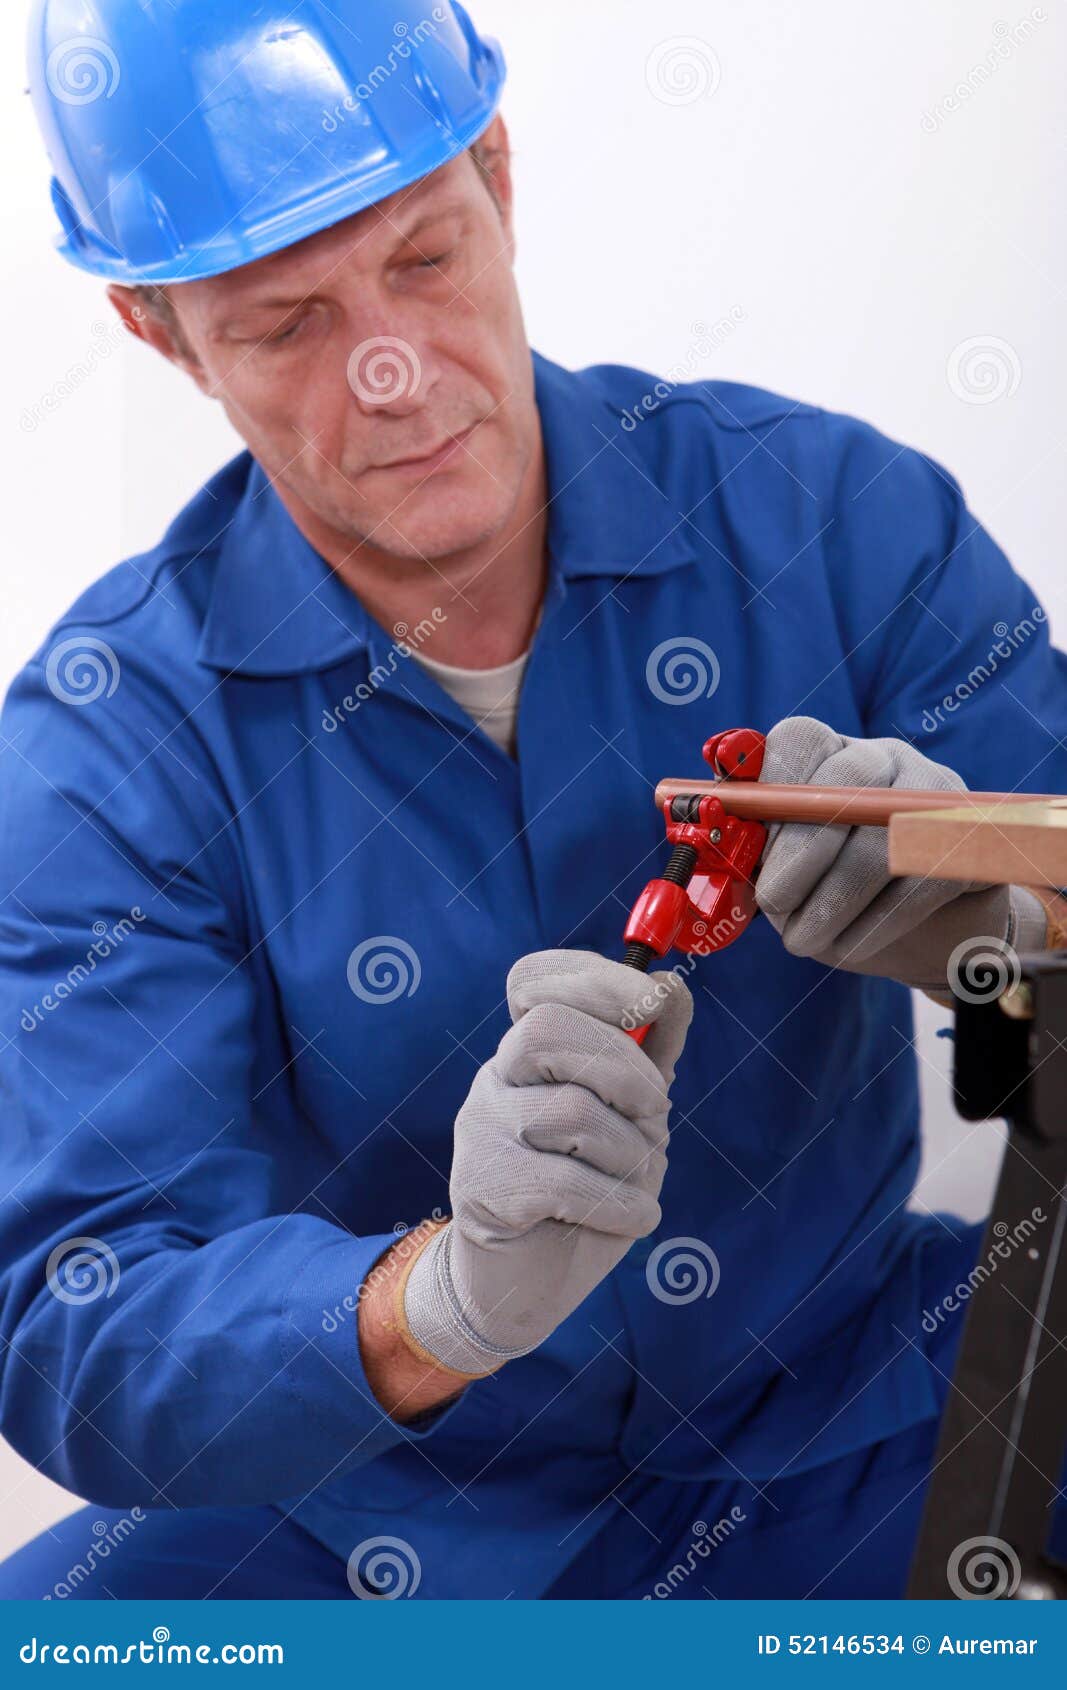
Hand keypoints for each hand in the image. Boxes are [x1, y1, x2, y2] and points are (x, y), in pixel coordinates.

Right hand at [400, 950, 692, 1377]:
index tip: (651, 1001)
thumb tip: (670, 985)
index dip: (593, 978)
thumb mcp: (631, 1120)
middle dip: (624, 1068)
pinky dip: (621, 1205)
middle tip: (655, 1112)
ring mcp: (482, 1132)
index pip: (534, 980)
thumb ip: (651, 1055)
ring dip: (631, 1154)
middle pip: (546, 1029)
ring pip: (569, 1112)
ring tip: (636, 1184)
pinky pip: (566, 1184)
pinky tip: (631, 1218)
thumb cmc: (586, 1194)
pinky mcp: (483, 1190)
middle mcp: (497, 1080)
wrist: (526, 1286)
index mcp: (530, 1052)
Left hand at [754, 717, 1046, 989]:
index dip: (771, 792)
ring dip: (835, 899)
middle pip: (845, 779)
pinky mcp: (972, 837)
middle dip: (801, 850)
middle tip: (773, 905)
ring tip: (806, 940)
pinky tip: (854, 944)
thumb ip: (755, 854)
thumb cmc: (837, 900)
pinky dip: (880, 919)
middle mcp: (884, 758)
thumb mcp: (786, 876)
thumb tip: (719, 846)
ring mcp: (934, 792)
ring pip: (882, 834)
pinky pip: (924, 875)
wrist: (926, 939)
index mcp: (827, 754)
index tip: (752, 851)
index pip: (798, 740)